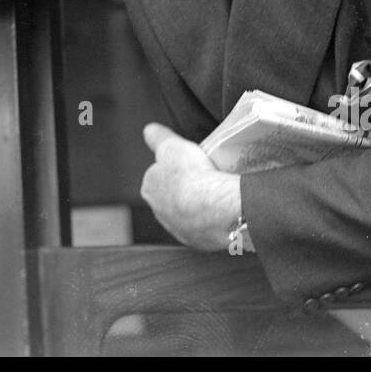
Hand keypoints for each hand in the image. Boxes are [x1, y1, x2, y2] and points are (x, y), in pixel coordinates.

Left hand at [140, 123, 242, 251]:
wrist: (214, 207)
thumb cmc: (191, 175)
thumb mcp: (171, 145)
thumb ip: (158, 137)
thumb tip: (149, 130)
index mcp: (150, 188)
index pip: (157, 176)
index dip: (173, 169)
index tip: (188, 165)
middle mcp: (159, 212)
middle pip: (172, 197)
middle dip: (184, 190)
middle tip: (203, 179)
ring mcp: (179, 229)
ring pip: (188, 214)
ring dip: (198, 207)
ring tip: (215, 194)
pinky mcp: (197, 241)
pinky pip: (204, 228)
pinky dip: (211, 220)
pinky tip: (221, 210)